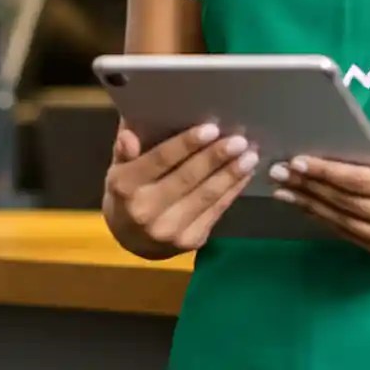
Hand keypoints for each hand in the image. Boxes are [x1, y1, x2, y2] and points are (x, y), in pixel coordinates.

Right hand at [102, 122, 258, 258]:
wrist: (131, 240)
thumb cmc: (129, 191)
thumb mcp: (119, 167)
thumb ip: (125, 149)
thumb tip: (130, 136)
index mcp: (124, 186)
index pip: (159, 160)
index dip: (186, 144)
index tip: (212, 128)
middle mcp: (145, 211)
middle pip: (187, 178)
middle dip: (216, 158)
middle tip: (239, 140)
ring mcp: (169, 230)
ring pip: (206, 196)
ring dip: (231, 174)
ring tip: (250, 155)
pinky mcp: (190, 241)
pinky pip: (216, 211)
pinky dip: (233, 190)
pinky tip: (245, 173)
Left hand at [270, 140, 369, 264]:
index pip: (361, 181)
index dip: (327, 171)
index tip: (299, 161)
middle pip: (347, 203)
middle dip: (310, 187)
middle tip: (279, 173)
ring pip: (346, 224)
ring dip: (311, 207)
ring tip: (285, 192)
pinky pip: (354, 238)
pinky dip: (329, 223)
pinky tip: (309, 209)